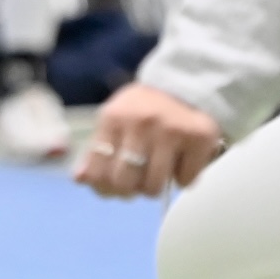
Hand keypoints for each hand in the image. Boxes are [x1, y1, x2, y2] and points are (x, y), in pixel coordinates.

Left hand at [73, 83, 222, 197]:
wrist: (183, 88)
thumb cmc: (142, 112)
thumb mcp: (113, 123)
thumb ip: (96, 151)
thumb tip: (80, 179)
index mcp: (113, 118)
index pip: (98, 172)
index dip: (105, 188)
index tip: (114, 186)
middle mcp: (140, 122)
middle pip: (124, 183)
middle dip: (130, 190)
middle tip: (138, 180)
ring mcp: (171, 129)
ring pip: (154, 186)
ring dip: (155, 187)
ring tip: (158, 172)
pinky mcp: (199, 138)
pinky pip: (185, 181)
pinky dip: (182, 179)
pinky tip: (179, 161)